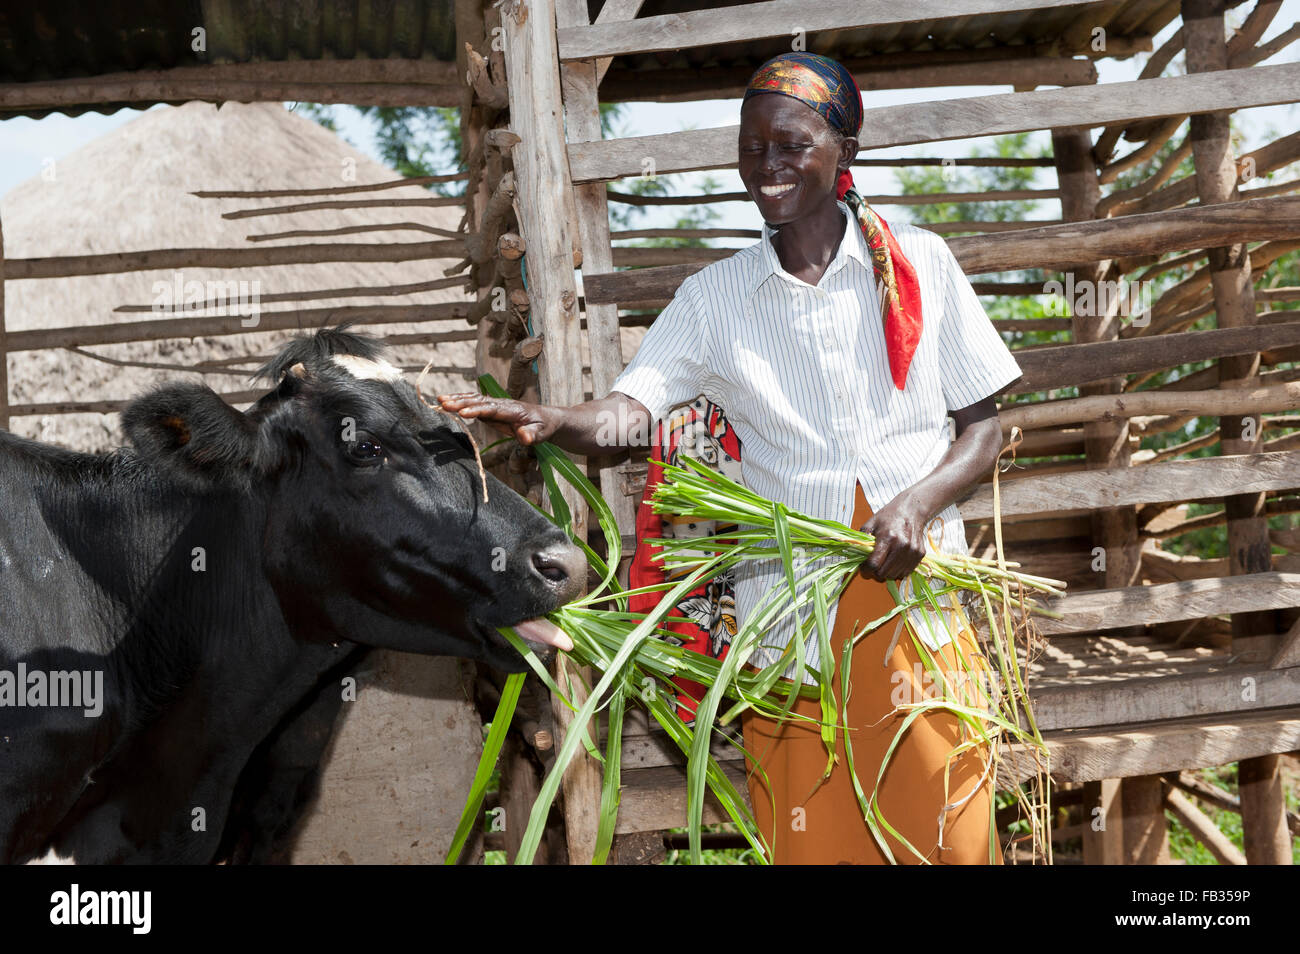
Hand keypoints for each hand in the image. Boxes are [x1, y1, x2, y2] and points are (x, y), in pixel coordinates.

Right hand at [436, 392, 556, 445]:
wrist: (546, 419)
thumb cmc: (544, 427)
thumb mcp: (542, 434)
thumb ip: (532, 435)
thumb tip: (523, 437)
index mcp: (513, 410)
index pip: (492, 409)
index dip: (477, 410)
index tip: (462, 413)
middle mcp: (502, 404)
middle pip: (480, 401)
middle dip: (461, 402)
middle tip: (443, 403)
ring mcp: (496, 405)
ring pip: (475, 399)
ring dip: (458, 399)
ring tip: (439, 400)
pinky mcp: (491, 409)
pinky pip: (474, 403)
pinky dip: (461, 401)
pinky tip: (447, 402)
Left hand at [859, 492, 928, 581]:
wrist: (911, 510)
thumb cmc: (889, 516)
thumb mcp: (871, 523)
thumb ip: (861, 540)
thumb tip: (854, 555)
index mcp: (888, 537)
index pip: (874, 564)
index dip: (865, 569)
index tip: (863, 567)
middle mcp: (901, 546)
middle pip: (883, 573)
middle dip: (875, 572)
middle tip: (873, 564)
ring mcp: (912, 551)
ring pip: (894, 575)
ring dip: (887, 572)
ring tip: (884, 561)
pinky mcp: (920, 554)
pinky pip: (905, 572)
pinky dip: (898, 570)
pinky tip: (894, 560)